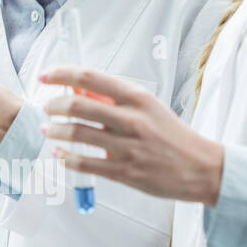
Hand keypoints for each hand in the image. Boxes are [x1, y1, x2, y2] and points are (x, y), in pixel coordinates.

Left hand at [38, 66, 224, 204]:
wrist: (200, 167)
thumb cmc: (174, 136)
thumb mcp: (150, 107)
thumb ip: (117, 100)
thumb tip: (82, 91)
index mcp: (137, 98)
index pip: (90, 78)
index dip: (62, 74)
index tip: (47, 75)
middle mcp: (131, 119)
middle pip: (78, 105)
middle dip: (54, 105)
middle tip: (46, 107)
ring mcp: (127, 147)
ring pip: (77, 134)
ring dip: (55, 130)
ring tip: (47, 129)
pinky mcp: (124, 171)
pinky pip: (85, 163)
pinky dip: (66, 157)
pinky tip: (59, 154)